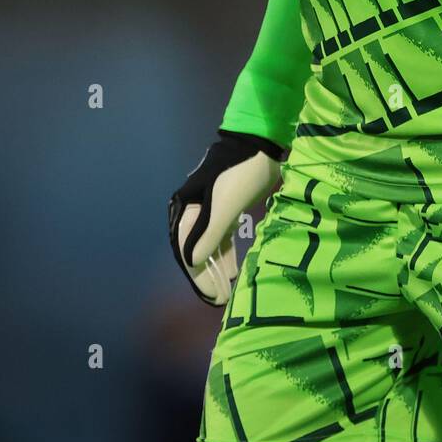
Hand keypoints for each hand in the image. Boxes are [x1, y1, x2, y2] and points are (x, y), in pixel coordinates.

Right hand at [168, 130, 285, 304]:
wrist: (257, 143)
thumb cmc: (238, 173)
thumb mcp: (224, 205)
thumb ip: (208, 233)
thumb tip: (192, 261)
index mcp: (185, 209)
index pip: (184, 249)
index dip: (195, 274)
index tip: (207, 296)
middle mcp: (192, 211)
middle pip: (195, 250)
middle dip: (206, 275)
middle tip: (218, 298)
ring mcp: (210, 211)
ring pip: (209, 245)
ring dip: (216, 266)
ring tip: (226, 289)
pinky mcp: (226, 209)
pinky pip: (222, 237)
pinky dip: (225, 253)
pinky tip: (232, 270)